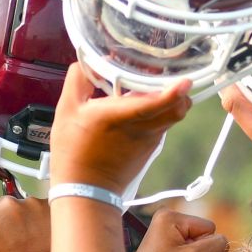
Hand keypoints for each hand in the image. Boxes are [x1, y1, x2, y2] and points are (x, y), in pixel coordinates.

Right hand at [0, 191, 51, 251]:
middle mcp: (11, 202)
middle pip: (5, 200)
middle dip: (6, 212)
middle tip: (13, 232)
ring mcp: (33, 202)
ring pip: (24, 204)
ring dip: (25, 215)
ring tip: (29, 235)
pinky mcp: (50, 205)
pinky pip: (41, 207)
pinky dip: (40, 217)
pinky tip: (41, 233)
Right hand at [48, 63, 191, 194]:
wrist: (85, 189)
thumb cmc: (74, 151)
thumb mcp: (66, 109)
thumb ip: (78, 80)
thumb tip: (90, 62)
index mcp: (120, 116)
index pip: (156, 104)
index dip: (174, 92)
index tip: (184, 80)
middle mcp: (142, 127)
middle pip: (177, 108)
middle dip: (180, 92)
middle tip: (172, 78)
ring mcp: (150, 139)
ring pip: (173, 116)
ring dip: (174, 102)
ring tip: (160, 89)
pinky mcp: (151, 147)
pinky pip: (164, 125)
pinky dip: (164, 113)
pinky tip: (147, 107)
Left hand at [130, 210, 229, 251]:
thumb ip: (217, 245)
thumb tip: (224, 242)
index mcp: (171, 217)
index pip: (209, 227)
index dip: (204, 247)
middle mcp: (166, 218)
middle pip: (203, 234)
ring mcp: (164, 230)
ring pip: (197, 243)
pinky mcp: (163, 242)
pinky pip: (187, 248)